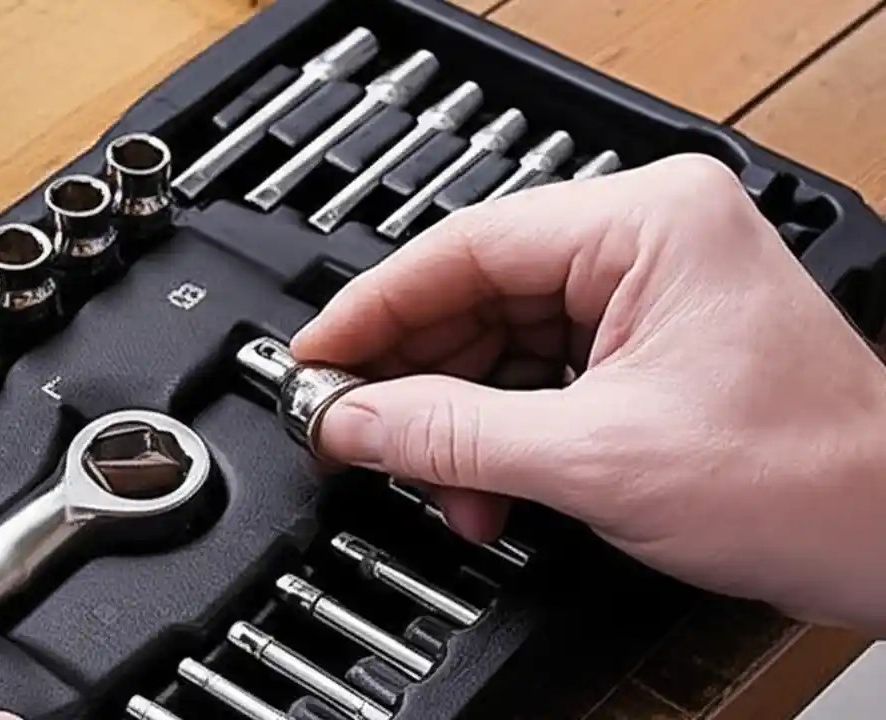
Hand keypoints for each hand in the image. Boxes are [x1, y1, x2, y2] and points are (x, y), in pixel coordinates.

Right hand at [294, 154, 885, 633]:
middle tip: (354, 431)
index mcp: (646, 222)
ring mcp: (645, 291)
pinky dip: (499, 434)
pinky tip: (485, 486)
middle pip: (476, 296)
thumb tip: (353, 421)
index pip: (465, 247)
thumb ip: (452, 435)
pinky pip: (537, 374)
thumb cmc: (808, 478)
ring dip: (458, 422)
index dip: (374, 309)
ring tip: (440, 485)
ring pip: (500, 343)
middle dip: (417, 381)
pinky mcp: (643, 344)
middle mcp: (644, 240)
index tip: (317, 358)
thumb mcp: (595, 457)